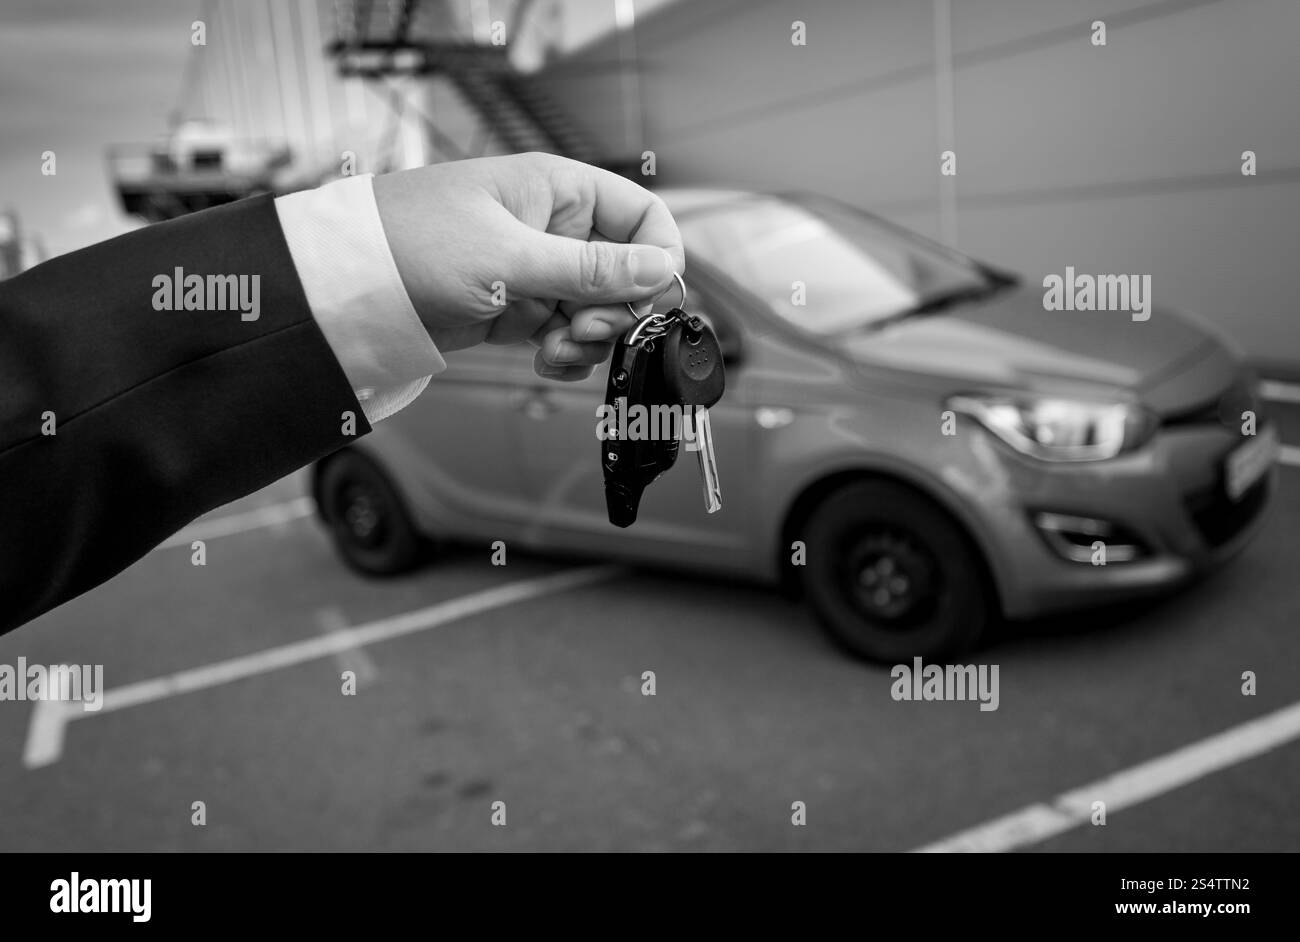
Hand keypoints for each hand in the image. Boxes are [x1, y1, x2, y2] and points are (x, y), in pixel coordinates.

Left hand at [372, 152, 684, 380]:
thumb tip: (663, 271)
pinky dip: (565, 355)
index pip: (641, 215)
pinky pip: (566, 335)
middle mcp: (554, 229)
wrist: (347, 289)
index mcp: (559, 191)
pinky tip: (546, 363)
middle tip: (589, 330)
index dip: (659, 256)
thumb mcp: (510, 258)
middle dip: (618, 310)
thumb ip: (591, 270)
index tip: (654, 298)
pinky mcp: (517, 312)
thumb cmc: (413, 244)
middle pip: (626, 273)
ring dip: (589, 340)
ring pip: (598, 311)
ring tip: (555, 351)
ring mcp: (537, 273)